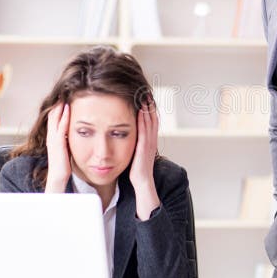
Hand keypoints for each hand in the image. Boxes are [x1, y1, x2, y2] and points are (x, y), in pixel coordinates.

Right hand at [45, 102, 70, 192]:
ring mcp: (53, 139)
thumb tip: (72, 133)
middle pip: (53, 115)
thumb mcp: (64, 148)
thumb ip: (66, 140)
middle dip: (58, 103)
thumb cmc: (63, 164)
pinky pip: (61, 126)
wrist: (58, 176)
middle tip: (64, 92)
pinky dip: (64, 116)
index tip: (64, 97)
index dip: (58, 108)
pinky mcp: (57, 143)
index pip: (54, 118)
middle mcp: (51, 136)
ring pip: (55, 118)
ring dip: (60, 106)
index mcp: (53, 137)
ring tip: (64, 95)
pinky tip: (68, 108)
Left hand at [130, 98, 160, 218]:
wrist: (142, 185)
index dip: (148, 110)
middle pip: (152, 119)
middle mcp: (151, 141)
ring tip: (144, 96)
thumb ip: (133, 145)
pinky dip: (144, 120)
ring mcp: (149, 144)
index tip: (144, 98)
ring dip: (147, 109)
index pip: (150, 122)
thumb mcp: (134, 155)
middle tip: (145, 92)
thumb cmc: (136, 174)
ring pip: (150, 123)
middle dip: (149, 105)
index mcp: (148, 142)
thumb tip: (124, 136)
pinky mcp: (145, 148)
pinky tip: (141, 111)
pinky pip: (145, 131)